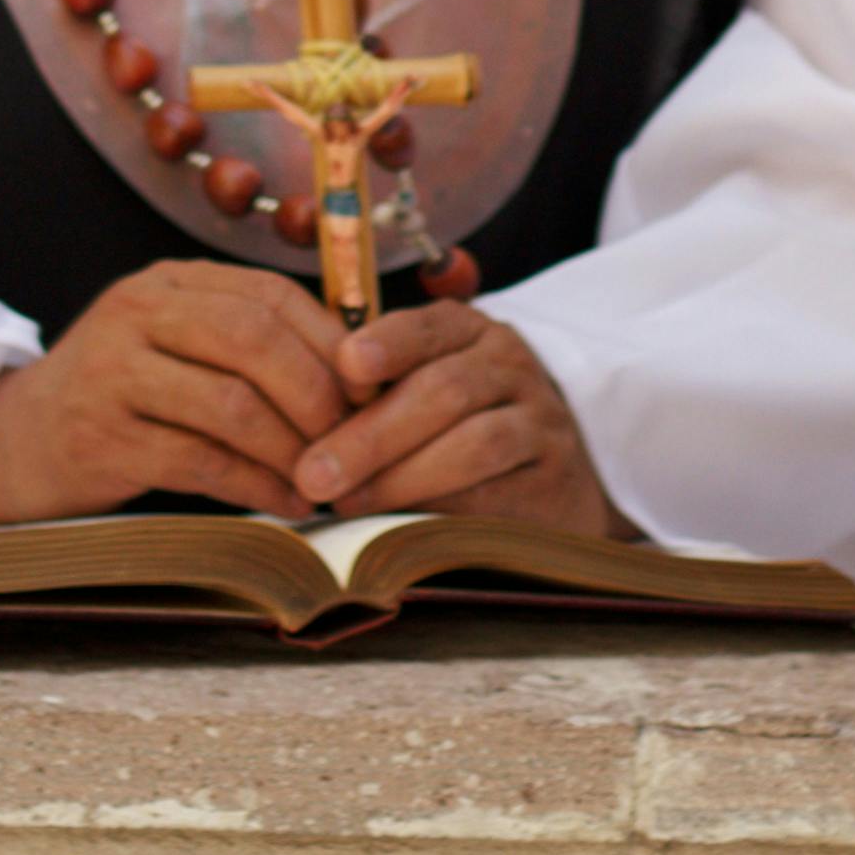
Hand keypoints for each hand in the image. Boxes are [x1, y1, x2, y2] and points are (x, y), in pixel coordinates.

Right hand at [0, 257, 348, 524]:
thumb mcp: (172, 344)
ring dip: (292, 449)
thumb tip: (354, 374)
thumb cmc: (119, 397)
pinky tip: (285, 505)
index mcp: (169, 281)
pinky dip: (254, 486)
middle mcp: (139, 311)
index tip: (372, 391)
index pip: (269, 295)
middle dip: (318, 395)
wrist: (13, 444)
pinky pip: (199, 460)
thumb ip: (241, 342)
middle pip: (254, 338)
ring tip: (327, 481)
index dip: (331, 343)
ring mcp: (114, 371)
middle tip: (354, 441)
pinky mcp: (100, 436)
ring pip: (231, 402)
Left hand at [286, 297, 628, 538]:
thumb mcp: (428, 385)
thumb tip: (296, 417)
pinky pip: (499, 495)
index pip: (429, 327)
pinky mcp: (555, 480)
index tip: (344, 366)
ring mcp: (540, 421)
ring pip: (474, 444)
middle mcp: (510, 366)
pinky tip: (401, 527)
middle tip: (314, 471)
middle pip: (443, 391)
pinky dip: (445, 510)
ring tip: (347, 502)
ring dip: (402, 477)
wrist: (557, 474)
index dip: (388, 343)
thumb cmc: (462, 424)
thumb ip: (378, 389)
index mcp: (471, 331)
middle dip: (372, 434)